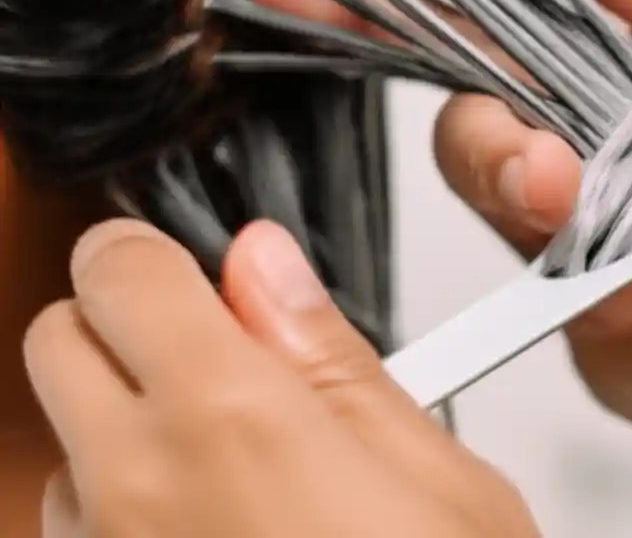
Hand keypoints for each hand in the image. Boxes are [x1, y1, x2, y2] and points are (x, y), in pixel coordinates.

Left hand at [24, 219, 537, 537]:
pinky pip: (71, 536)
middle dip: (130, 333)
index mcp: (227, 418)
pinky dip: (122, 519)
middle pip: (61, 340)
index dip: (159, 260)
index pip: (120, 270)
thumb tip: (269, 264)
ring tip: (234, 485)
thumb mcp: (431, 472)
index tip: (198, 282)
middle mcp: (133, 489)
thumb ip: (329, 353)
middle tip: (224, 376)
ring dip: (127, 437)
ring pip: (64, 446)